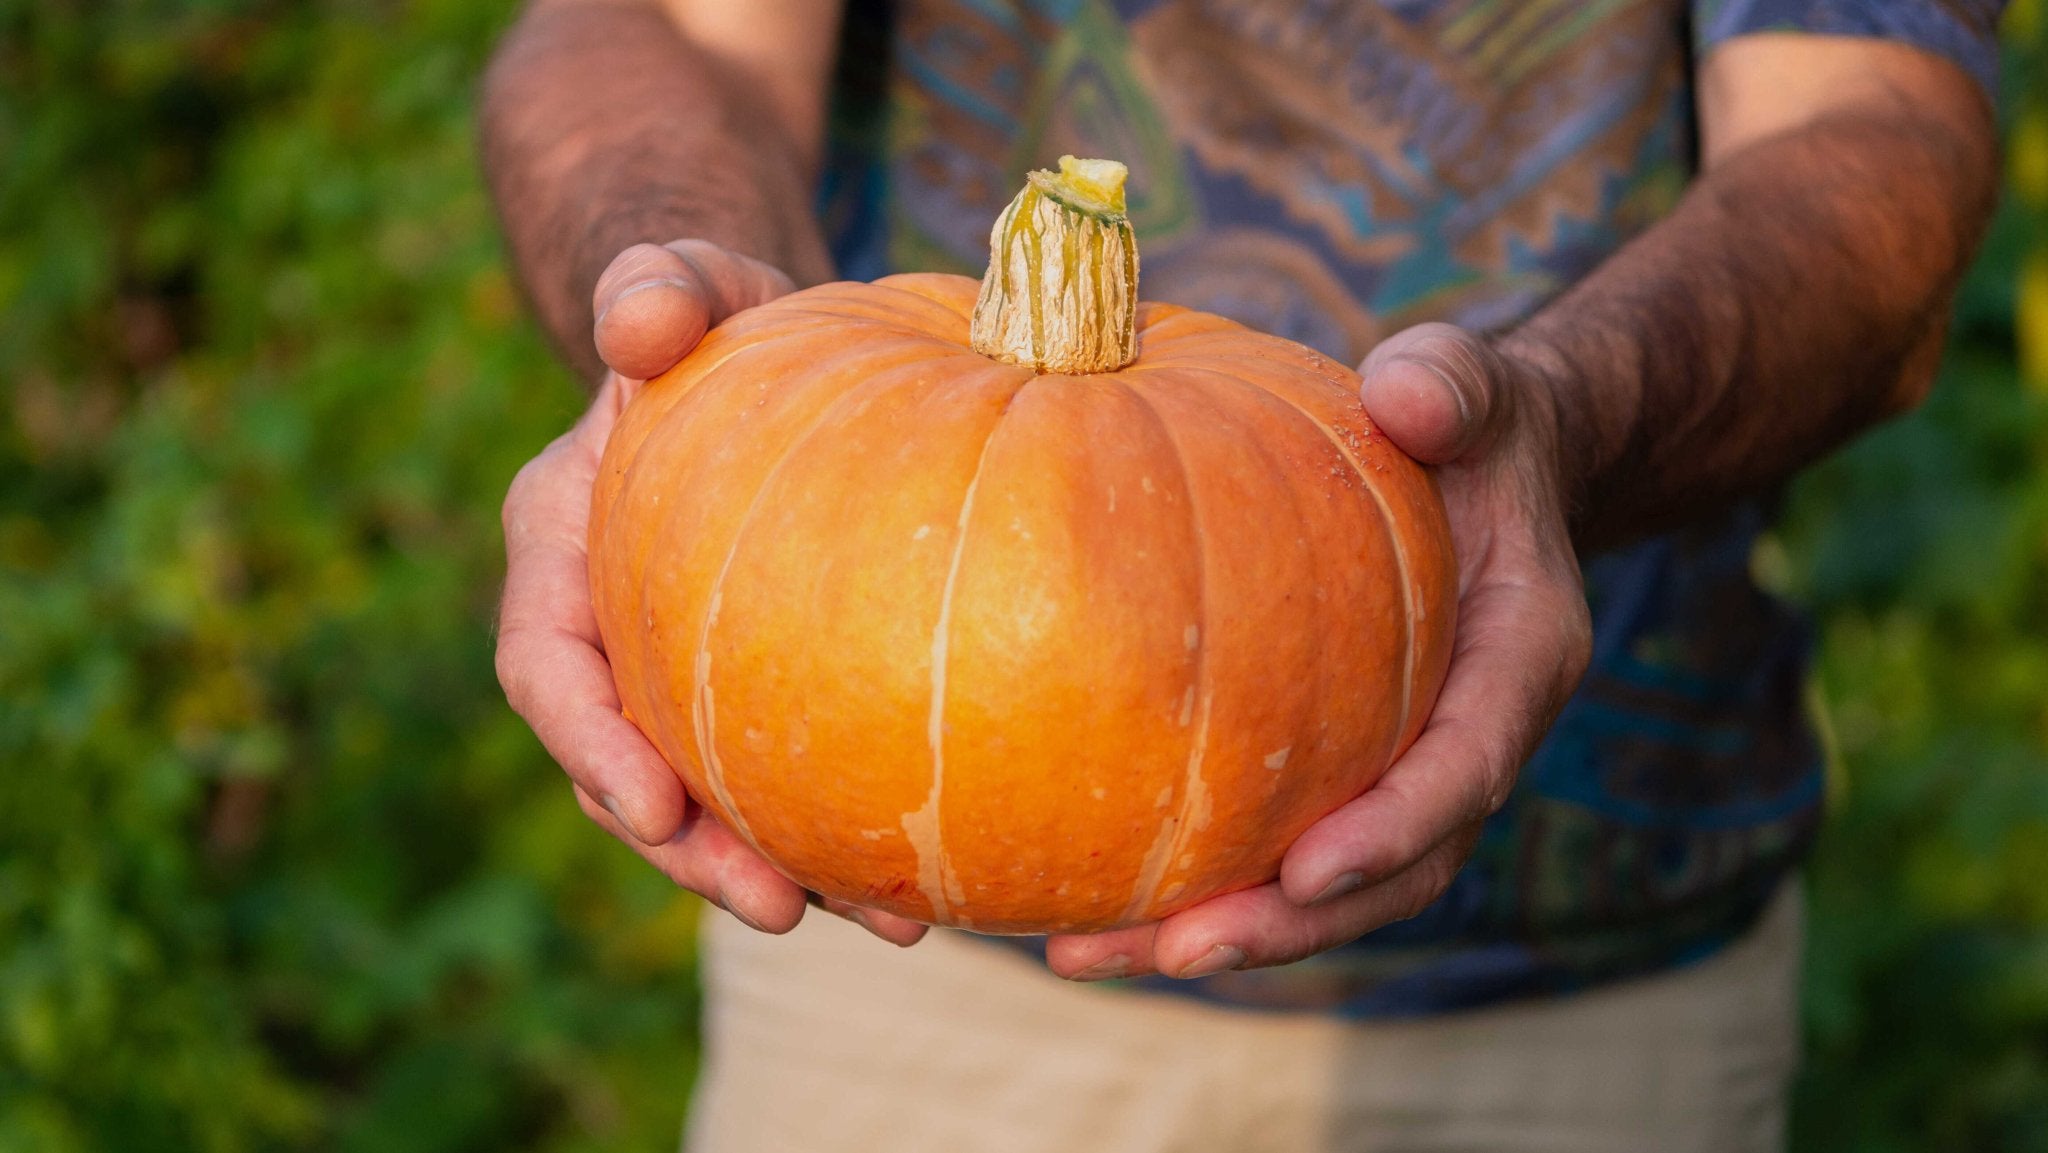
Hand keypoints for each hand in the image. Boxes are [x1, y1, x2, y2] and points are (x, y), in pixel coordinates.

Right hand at [496, 240, 929, 945]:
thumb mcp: (687, 283)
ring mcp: (688, 680)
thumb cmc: (718, 320)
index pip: (547, 664)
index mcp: (563, 552)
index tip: (650, 806)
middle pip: (626, 772)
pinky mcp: (768, 696)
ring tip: (886, 920)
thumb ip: (654, 285)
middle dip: (692, 851)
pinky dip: (847, 836)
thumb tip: (637, 320)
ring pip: (715, 804)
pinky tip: (932, 878)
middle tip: (774, 906)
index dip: (587, 744)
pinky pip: (795, 781)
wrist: (771, 359)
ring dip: (787, 872)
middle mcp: (614, 636)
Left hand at [1045, 322, 1591, 980]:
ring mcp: (1399, 771)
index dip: (1395, 829)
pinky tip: (1075, 895)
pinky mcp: (1336, 772)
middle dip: (1288, 924)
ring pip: (1322, 888)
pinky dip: (1189, 882)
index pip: (1467, 768)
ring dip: (1217, 934)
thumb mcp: (1469, 390)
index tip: (1307, 870)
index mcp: (1517, 663)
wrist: (1475, 469)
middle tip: (1176, 953)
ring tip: (1086, 956)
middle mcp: (1466, 742)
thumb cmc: (1465, 425)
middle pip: (1388, 872)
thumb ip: (1455, 385)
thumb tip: (1406, 389)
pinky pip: (1269, 844)